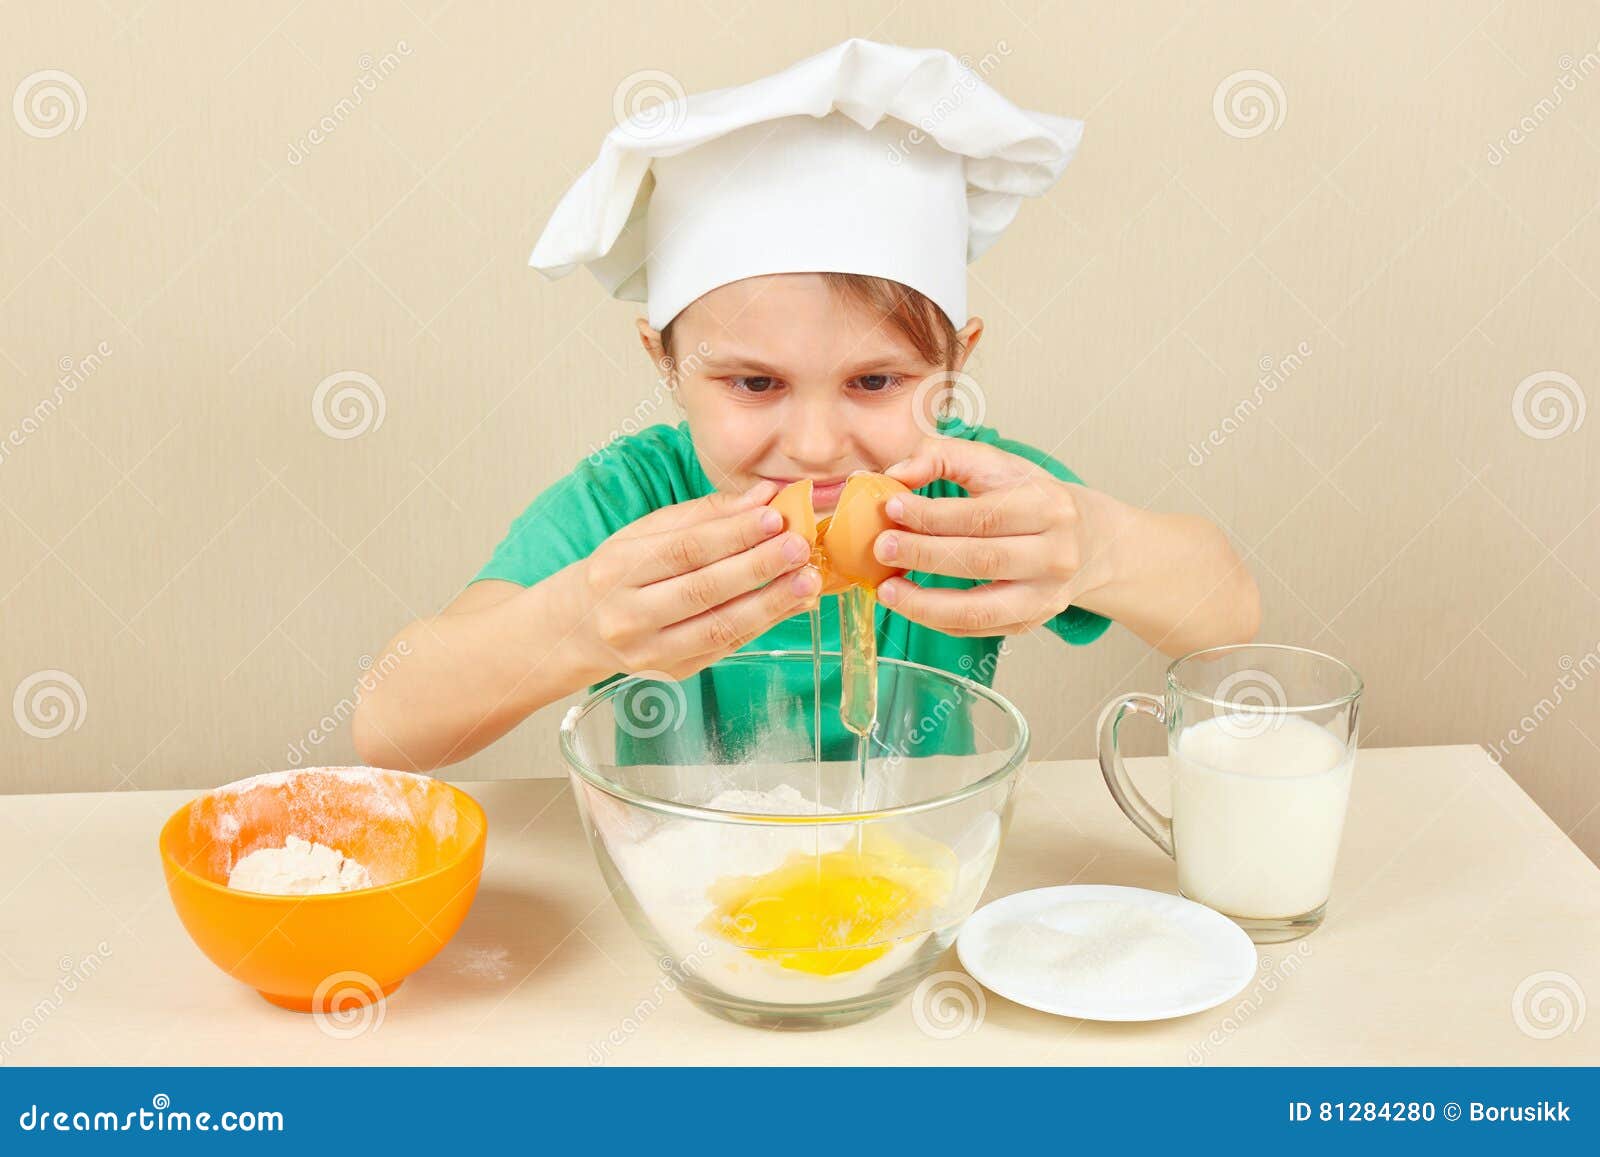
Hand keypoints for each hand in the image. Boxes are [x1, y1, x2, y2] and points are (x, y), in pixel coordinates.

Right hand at [575, 482, 822, 679]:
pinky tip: (792, 604)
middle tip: (799, 547)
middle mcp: (628, 616)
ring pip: (718, 627)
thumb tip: (761, 497)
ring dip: (770, 603)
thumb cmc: (617, 573)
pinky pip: (726, 647)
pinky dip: (764, 625)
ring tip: (807, 580)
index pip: (683, 550)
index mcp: (617, 570)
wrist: (577, 629)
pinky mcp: (674, 673)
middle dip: (758, 568)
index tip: (774, 518)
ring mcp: (651, 652)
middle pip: (702, 590)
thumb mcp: (644, 534)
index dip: (732, 535)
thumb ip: (703, 515)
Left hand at [874, 438, 1115, 635]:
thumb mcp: (1000, 466)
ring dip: (925, 604)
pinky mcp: (1031, 622)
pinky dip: (938, 619)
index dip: (934, 514)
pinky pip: (978, 628)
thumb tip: (897, 473)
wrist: (1092, 542)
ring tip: (887, 590)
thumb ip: (945, 457)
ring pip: (980, 608)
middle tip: (882, 547)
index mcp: (1048, 507)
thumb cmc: (1035, 499)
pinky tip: (910, 604)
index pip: (984, 515)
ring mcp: (1046, 596)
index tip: (892, 507)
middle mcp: (1054, 555)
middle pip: (982, 560)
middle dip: (924, 556)